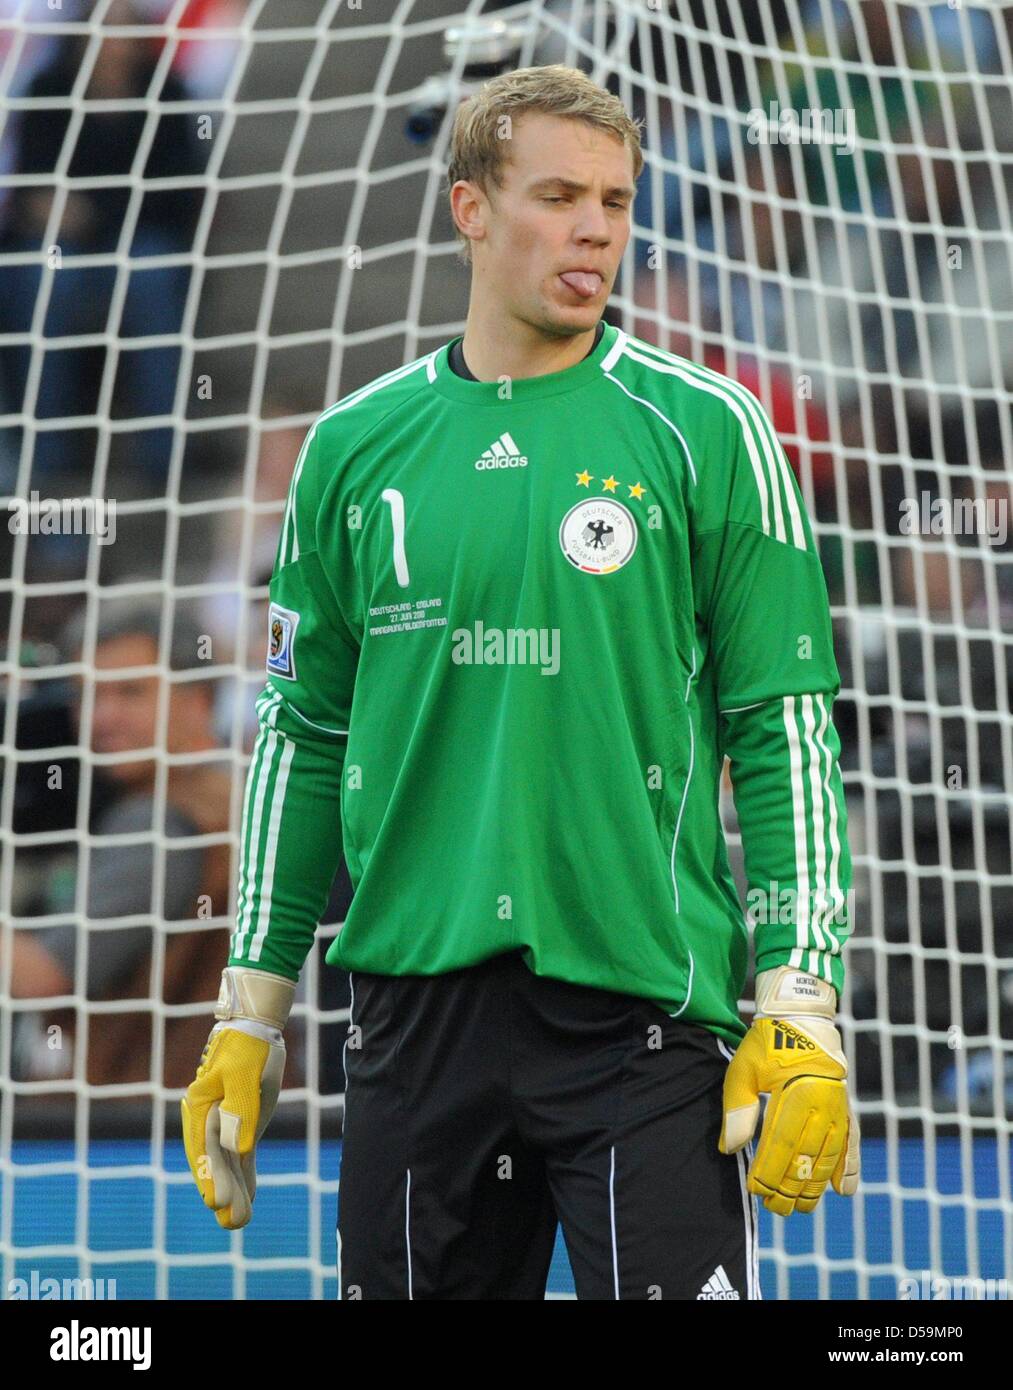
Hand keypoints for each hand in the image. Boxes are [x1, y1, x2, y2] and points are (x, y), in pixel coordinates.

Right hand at [181, 967, 293, 1228]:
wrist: (255, 1030)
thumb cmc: (248, 1048)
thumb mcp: (244, 1073)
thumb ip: (241, 1107)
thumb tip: (240, 1146)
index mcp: (199, 1106)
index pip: (203, 1148)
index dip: (209, 1177)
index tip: (217, 1202)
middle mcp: (206, 1119)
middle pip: (213, 1162)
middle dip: (222, 1192)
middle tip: (234, 1223)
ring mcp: (223, 1124)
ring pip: (227, 1164)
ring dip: (234, 1191)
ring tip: (241, 1222)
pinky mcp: (240, 1125)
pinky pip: (240, 1157)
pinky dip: (244, 1177)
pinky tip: (249, 1198)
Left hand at [718, 967, 859, 1214]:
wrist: (802, 1018)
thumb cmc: (766, 1043)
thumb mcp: (743, 1069)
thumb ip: (738, 1108)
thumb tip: (730, 1148)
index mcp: (795, 1094)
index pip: (781, 1145)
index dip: (769, 1172)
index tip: (756, 1191)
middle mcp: (822, 1105)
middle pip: (807, 1157)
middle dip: (790, 1188)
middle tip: (776, 1209)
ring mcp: (838, 1108)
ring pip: (829, 1157)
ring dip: (816, 1186)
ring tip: (803, 1208)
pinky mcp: (846, 1108)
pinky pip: (851, 1143)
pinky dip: (849, 1168)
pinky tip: (845, 1191)